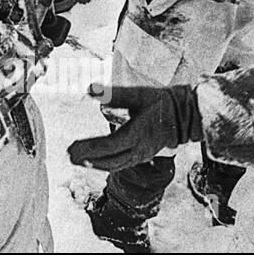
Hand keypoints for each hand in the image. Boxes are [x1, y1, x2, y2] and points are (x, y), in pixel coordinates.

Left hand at [67, 83, 201, 170]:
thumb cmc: (161, 102)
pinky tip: (95, 163)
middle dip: (87, 159)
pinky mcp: (144, 156)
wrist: (185, 115)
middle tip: (68, 156)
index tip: (71, 148)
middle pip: (110, 159)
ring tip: (77, 161)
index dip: (89, 148)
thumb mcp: (138, 94)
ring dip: (95, 164)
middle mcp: (140, 149)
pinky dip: (107, 165)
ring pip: (116, 165)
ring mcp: (143, 155)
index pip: (108, 145)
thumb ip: (114, 94)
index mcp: (137, 133)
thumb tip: (89, 89)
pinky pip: (122, 164)